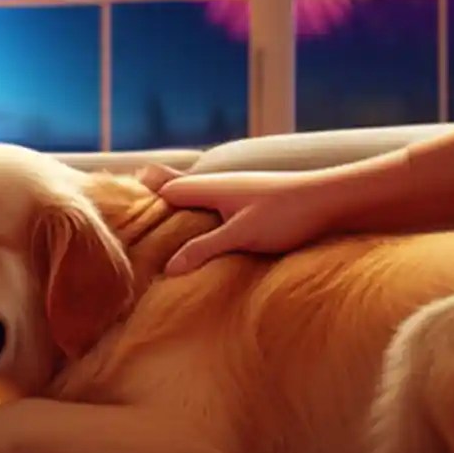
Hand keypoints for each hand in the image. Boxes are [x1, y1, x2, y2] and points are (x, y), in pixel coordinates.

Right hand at [140, 165, 335, 274]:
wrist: (333, 201)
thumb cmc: (288, 214)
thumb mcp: (241, 235)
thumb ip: (204, 248)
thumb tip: (169, 267)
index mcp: (211, 187)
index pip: (166, 190)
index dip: (143, 199)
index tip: (120, 210)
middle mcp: (220, 185)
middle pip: (179, 188)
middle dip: (158, 196)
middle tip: (134, 209)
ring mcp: (238, 192)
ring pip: (199, 197)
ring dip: (182, 208)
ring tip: (163, 225)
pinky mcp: (253, 204)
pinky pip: (217, 206)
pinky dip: (204, 215)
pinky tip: (207, 230)